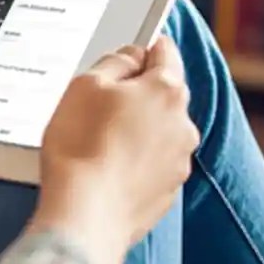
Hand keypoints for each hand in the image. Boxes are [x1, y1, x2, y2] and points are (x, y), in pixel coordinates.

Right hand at [30, 37, 199, 263]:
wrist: (85, 216)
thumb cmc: (80, 148)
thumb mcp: (85, 85)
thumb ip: (115, 61)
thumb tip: (133, 57)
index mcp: (166, 90)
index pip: (165, 52)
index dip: (145, 48)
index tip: (131, 54)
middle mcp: (183, 124)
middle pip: (164, 94)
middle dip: (137, 94)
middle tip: (98, 105)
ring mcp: (179, 161)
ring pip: (159, 131)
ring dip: (136, 130)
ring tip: (96, 143)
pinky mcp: (169, 192)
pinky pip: (153, 164)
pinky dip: (134, 162)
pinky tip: (105, 169)